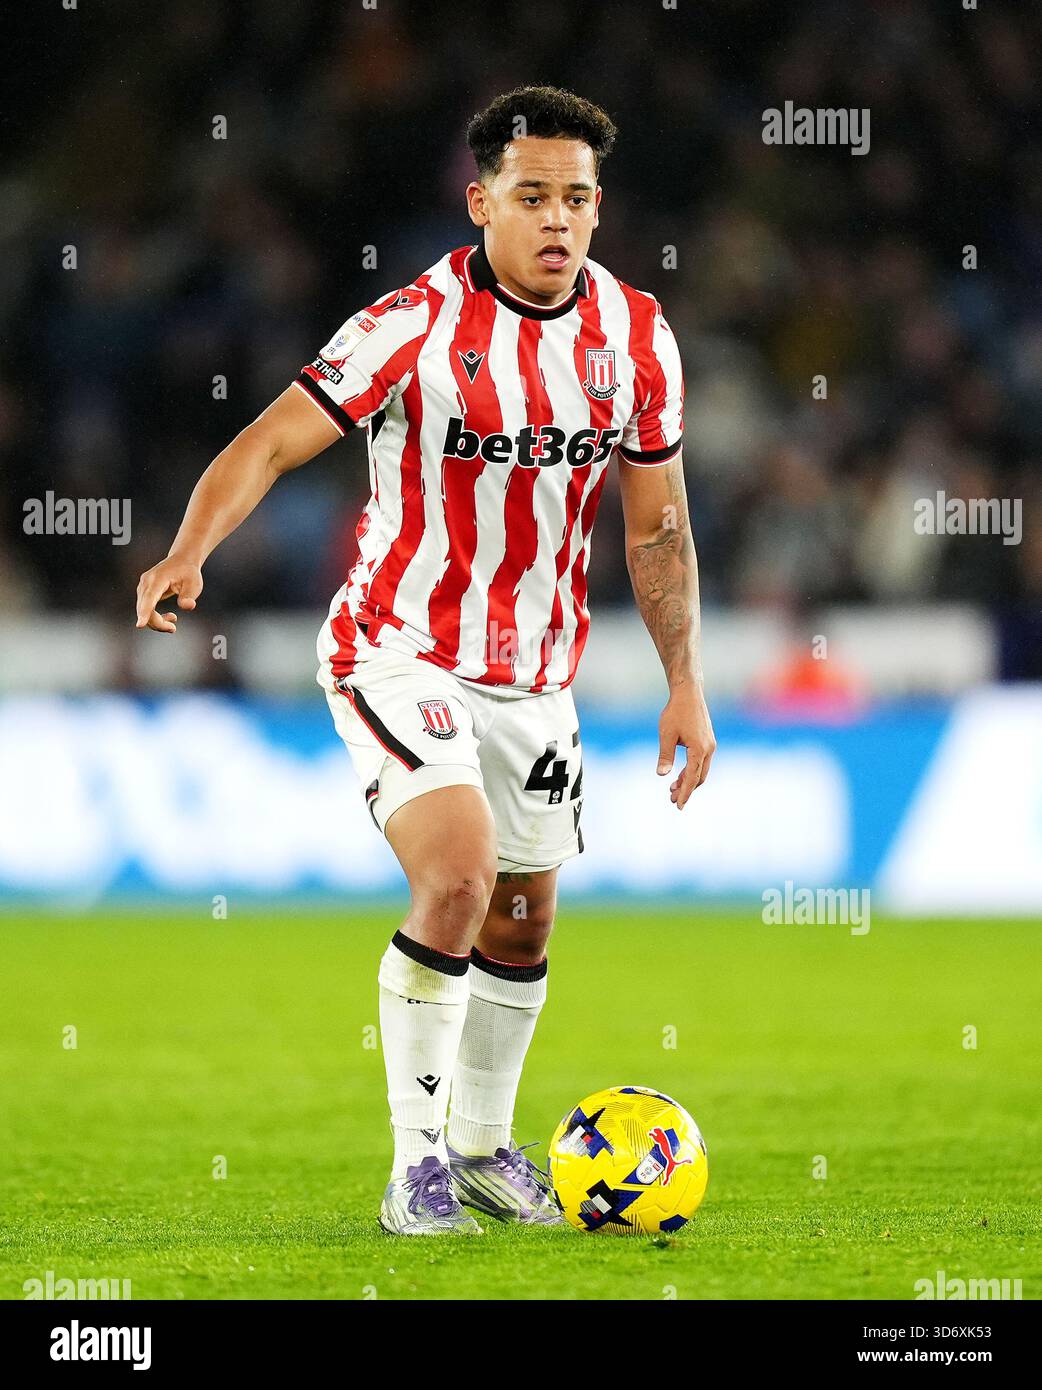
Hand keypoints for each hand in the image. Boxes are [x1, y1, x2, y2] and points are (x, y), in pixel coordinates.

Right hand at [135, 555, 202, 632]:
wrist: (182, 560)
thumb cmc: (188, 571)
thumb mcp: (194, 583)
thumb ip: (190, 595)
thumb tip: (188, 606)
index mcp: (157, 579)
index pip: (149, 598)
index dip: (145, 612)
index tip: (140, 625)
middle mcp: (146, 582)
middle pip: (144, 608)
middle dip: (157, 623)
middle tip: (173, 628)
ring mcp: (143, 587)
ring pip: (143, 611)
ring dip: (157, 621)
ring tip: (174, 620)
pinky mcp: (145, 592)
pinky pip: (146, 609)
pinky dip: (156, 617)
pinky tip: (170, 617)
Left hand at [656, 682, 715, 808]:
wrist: (688, 693)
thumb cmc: (676, 712)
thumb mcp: (666, 734)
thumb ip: (665, 756)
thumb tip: (661, 775)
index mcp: (699, 749)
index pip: (692, 778)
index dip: (685, 793)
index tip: (679, 806)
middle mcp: (708, 749)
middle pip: (699, 777)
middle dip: (687, 790)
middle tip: (672, 799)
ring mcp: (710, 745)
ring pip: (701, 770)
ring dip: (688, 781)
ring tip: (673, 789)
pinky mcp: (707, 741)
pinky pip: (701, 762)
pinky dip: (691, 770)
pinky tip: (679, 775)